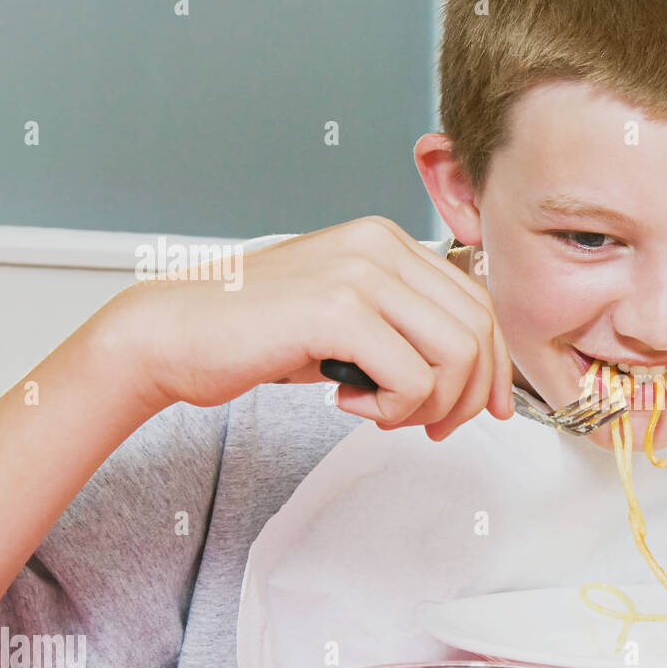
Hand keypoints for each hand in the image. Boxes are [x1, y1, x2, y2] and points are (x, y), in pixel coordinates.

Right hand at [112, 215, 513, 439]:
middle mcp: (380, 245)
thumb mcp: (347, 319)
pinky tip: (347, 404)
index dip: (493, 365)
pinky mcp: (337, 310)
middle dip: (467, 395)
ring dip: (429, 405)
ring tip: (382, 414)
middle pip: (478, 329)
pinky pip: (411, 378)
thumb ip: (405, 329)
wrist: (172, 333)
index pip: (478, 302)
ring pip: (456, 355)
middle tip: (431, 426)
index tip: (487, 407)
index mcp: (387, 241)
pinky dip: (392, 410)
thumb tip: (471, 375)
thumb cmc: (257, 333)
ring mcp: (360, 272)